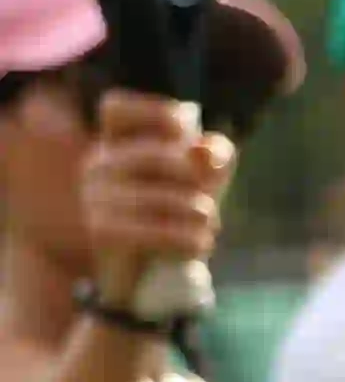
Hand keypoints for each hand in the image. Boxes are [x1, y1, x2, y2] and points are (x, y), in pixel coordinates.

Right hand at [83, 93, 231, 311]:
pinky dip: (187, 238)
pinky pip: (153, 230)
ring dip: (197, 212)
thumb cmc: (180, 211)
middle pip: (155, 153)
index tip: (184, 129)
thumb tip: (201, 152)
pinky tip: (200, 243)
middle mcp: (97, 164)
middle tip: (206, 200)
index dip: (155, 110)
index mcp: (115, 142)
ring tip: (208, 223)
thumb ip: (214, 154)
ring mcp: (94, 198)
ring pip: (160, 196)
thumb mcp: (206, 176)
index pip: (116, 107)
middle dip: (194, 176)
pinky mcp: (102, 232)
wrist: (152, 274)